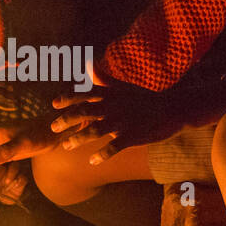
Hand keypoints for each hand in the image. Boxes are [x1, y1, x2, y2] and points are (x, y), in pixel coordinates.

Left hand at [48, 86, 188, 164]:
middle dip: (67, 119)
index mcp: (110, 94)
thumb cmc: (143, 98)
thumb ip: (102, 78)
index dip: (68, 97)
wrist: (172, 108)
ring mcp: (123, 121)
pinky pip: (114, 147)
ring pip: (96, 130)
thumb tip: (87, 63)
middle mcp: (113, 106)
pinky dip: (102, 154)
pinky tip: (92, 161)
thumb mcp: (122, 86)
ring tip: (67, 146)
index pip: (85, 92)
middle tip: (53, 127)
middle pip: (85, 111)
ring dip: (79, 138)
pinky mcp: (133, 136)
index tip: (54, 103)